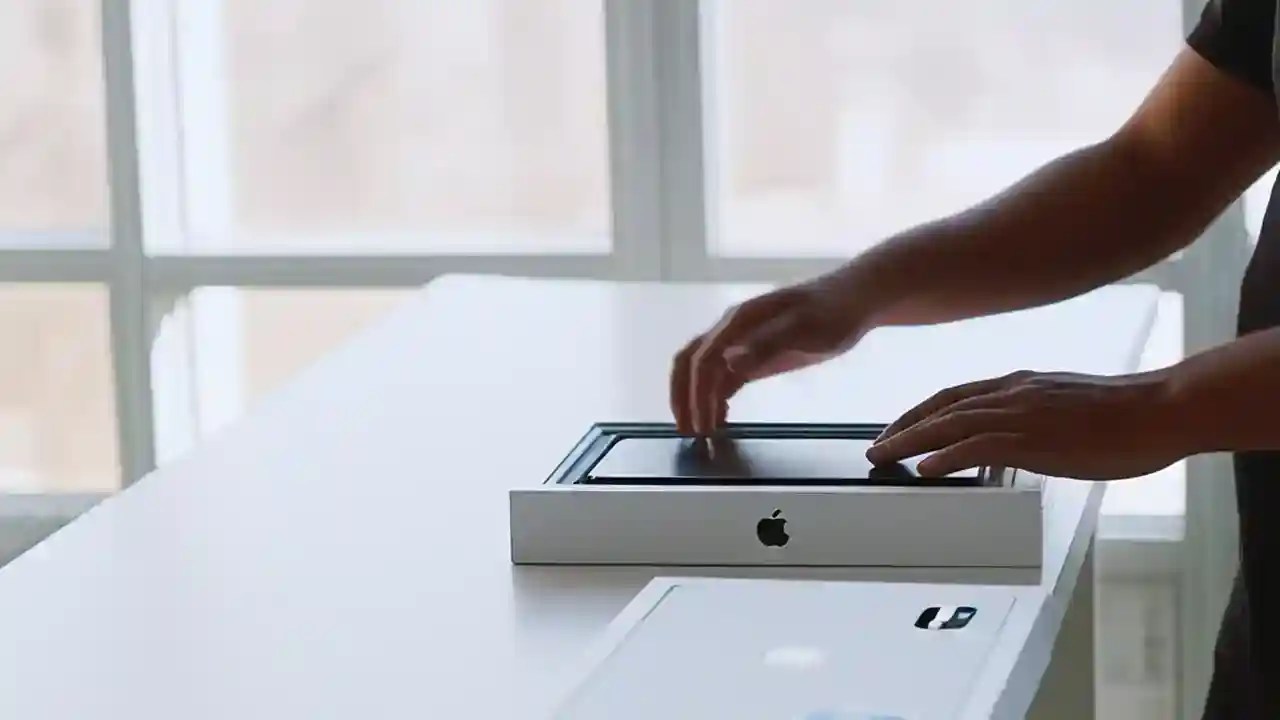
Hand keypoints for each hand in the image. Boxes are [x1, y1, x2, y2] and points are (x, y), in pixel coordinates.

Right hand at [670, 276, 870, 434]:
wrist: (853, 301)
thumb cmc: (831, 313)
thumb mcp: (803, 330)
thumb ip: (765, 345)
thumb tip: (728, 362)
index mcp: (739, 320)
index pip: (703, 360)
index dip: (695, 394)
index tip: (699, 425)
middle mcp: (732, 329)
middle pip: (692, 363)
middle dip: (684, 397)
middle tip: (689, 432)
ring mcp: (743, 342)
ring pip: (705, 372)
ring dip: (697, 400)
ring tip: (700, 433)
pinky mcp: (755, 354)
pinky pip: (725, 377)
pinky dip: (716, 398)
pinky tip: (720, 419)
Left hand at [865, 370, 1184, 479]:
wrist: (1160, 409)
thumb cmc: (1124, 413)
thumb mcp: (1065, 406)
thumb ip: (1034, 416)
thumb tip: (1017, 438)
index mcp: (1019, 384)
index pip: (954, 395)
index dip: (920, 412)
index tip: (898, 428)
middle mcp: (1013, 393)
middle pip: (942, 407)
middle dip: (903, 427)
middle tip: (875, 448)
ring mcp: (1021, 414)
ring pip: (950, 424)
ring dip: (911, 442)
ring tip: (883, 458)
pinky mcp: (1035, 438)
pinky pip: (978, 446)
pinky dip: (945, 457)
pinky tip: (924, 470)